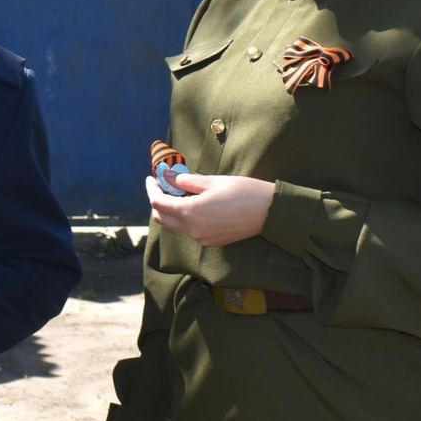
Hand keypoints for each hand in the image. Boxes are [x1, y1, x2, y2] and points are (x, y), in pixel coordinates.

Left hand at [148, 170, 273, 246]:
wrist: (269, 212)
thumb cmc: (243, 192)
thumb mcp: (212, 181)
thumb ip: (186, 181)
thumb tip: (170, 178)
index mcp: (190, 213)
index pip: (158, 203)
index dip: (151, 189)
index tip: (151, 178)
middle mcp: (192, 230)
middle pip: (162, 218)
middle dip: (157, 201)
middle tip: (162, 185)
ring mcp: (201, 238)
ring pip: (174, 226)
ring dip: (170, 210)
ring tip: (179, 192)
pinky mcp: (211, 242)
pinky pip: (189, 231)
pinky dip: (183, 218)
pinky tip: (193, 205)